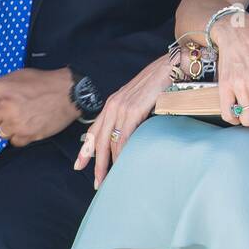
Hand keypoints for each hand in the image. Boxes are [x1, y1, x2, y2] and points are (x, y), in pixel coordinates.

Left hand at [0, 67, 74, 147]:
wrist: (69, 92)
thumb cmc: (44, 83)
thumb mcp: (17, 77)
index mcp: (0, 88)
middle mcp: (4, 106)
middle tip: (10, 114)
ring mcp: (15, 122)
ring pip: (1, 134)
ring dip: (10, 129)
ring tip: (23, 119)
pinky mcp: (27, 134)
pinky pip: (15, 142)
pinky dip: (21, 136)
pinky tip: (30, 126)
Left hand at [77, 55, 165, 188]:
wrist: (170, 66)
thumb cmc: (159, 82)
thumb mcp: (139, 99)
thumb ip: (131, 113)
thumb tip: (133, 131)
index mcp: (112, 103)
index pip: (94, 130)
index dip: (86, 150)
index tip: (79, 165)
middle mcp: (113, 105)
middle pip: (98, 140)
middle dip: (96, 164)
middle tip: (97, 183)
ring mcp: (121, 108)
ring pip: (109, 142)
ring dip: (108, 164)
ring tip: (109, 179)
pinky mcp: (132, 111)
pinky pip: (123, 137)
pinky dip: (122, 153)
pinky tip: (123, 164)